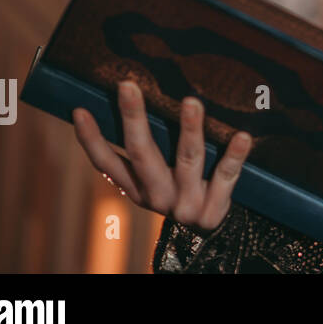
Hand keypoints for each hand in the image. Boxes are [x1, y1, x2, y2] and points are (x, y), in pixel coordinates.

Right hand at [72, 79, 252, 233]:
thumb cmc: (180, 192)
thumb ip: (143, 152)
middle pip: (141, 153)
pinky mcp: (214, 209)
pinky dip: (234, 155)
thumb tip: (128, 100)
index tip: (80, 110)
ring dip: (189, 130)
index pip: (107, 163)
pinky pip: (226, 176)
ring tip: (191, 101)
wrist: (208, 238)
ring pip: (186, 160)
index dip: (91, 139)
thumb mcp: (154, 180)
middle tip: (128, 85)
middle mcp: (156, 196)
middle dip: (134, 118)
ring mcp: (185, 204)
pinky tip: (242, 135)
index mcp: (137, 188)